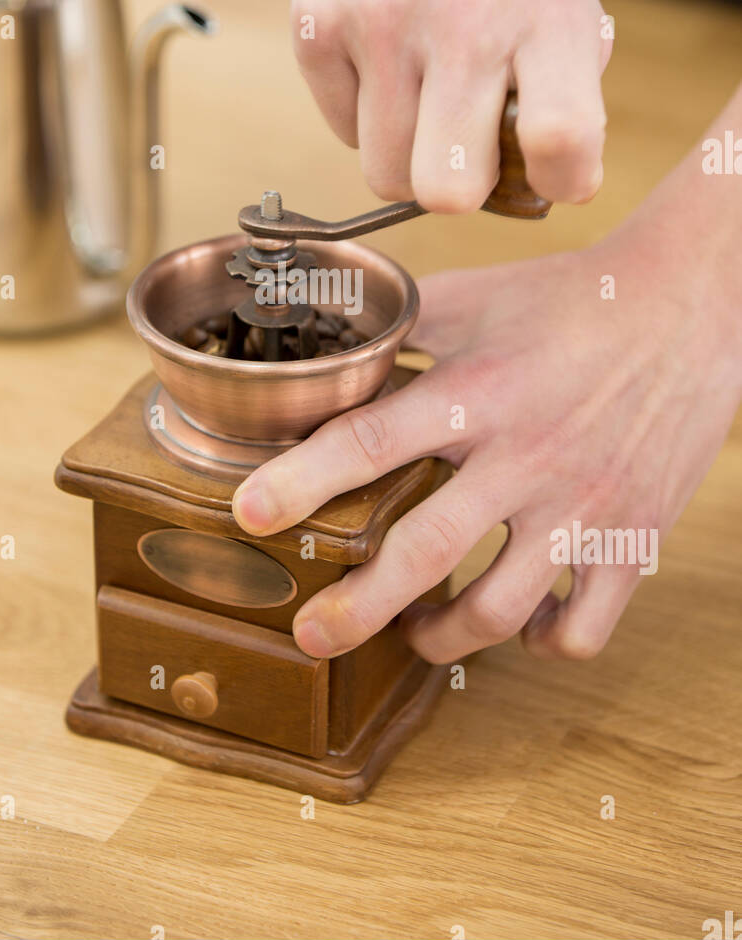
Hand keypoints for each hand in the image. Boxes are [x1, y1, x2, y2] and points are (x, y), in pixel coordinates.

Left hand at [232, 220, 740, 662]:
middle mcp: (525, 455)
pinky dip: (538, 641)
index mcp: (476, 390)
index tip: (249, 517)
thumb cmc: (574, 301)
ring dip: (438, 636)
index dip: (300, 483)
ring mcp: (582, 506)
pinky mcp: (631, 540)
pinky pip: (579, 628)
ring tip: (412, 632)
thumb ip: (399, 327)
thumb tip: (328, 349)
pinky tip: (517, 622)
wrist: (690, 309)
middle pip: (423, 551)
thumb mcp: (476, 297)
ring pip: (496, 609)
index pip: (369, 442)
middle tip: (311, 633)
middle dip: (354, 608)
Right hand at [293, 0, 611, 211]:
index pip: (561, 137)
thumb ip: (570, 92)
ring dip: (409, 156)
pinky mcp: (316, 27)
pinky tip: (385, 60)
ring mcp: (381, 23)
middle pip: (449, 191)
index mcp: (546, 13)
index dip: (562, 180)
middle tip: (466, 149)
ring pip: (386, 175)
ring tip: (424, 97)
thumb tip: (552, 184)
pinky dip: (365, 115)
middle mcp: (463, 18)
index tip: (551, 169)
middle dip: (460, 190)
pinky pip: (343, 132)